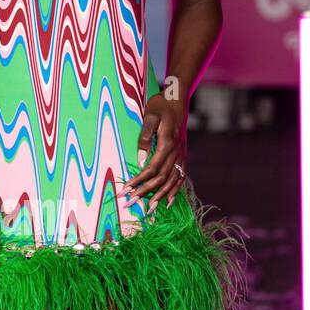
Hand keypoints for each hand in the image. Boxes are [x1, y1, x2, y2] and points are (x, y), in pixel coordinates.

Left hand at [123, 93, 187, 212]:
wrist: (177, 100)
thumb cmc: (160, 105)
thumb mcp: (149, 116)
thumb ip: (145, 138)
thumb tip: (140, 160)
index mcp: (167, 143)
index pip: (151, 169)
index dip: (138, 181)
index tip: (126, 190)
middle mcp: (176, 152)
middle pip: (161, 178)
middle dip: (145, 193)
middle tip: (130, 203)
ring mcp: (181, 155)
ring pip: (172, 181)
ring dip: (160, 196)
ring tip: (150, 210)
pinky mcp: (183, 156)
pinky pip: (181, 177)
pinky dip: (175, 190)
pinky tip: (168, 201)